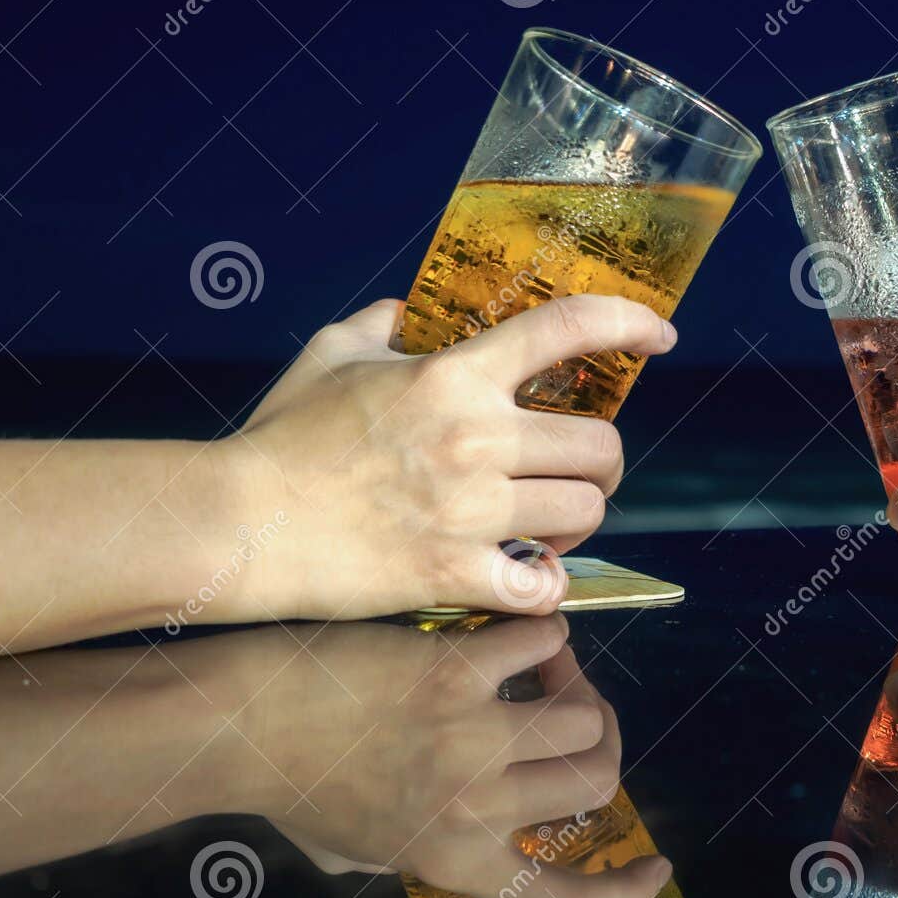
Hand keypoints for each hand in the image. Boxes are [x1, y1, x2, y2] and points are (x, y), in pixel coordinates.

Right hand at [227, 294, 674, 619]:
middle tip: (574, 470)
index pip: (567, 329)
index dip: (628, 323)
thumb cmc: (280, 438)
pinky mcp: (455, 573)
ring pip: (585, 512)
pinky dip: (545, 585)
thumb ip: (379, 324)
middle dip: (600, 460)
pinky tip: (529, 578)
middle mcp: (476, 438)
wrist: (239, 523)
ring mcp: (471, 510)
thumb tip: (409, 311)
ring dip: (577, 520)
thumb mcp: (328, 356)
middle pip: (602, 446)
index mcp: (453, 376)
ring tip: (549, 524)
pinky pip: (543, 586)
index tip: (658, 336)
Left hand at [230, 614, 669, 897]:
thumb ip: (422, 852)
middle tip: (574, 718)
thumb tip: (455, 837)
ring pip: (584, 713)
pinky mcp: (454, 669)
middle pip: (598, 782)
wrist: (240, 725)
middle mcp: (477, 807)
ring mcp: (470, 736)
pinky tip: (518, 629)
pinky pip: (539, 643)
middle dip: (601, 748)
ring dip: (575, 687)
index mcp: (457, 863)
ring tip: (548, 669)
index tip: (653, 866)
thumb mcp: (363, 853)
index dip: (626, 893)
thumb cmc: (289, 790)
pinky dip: (542, 632)